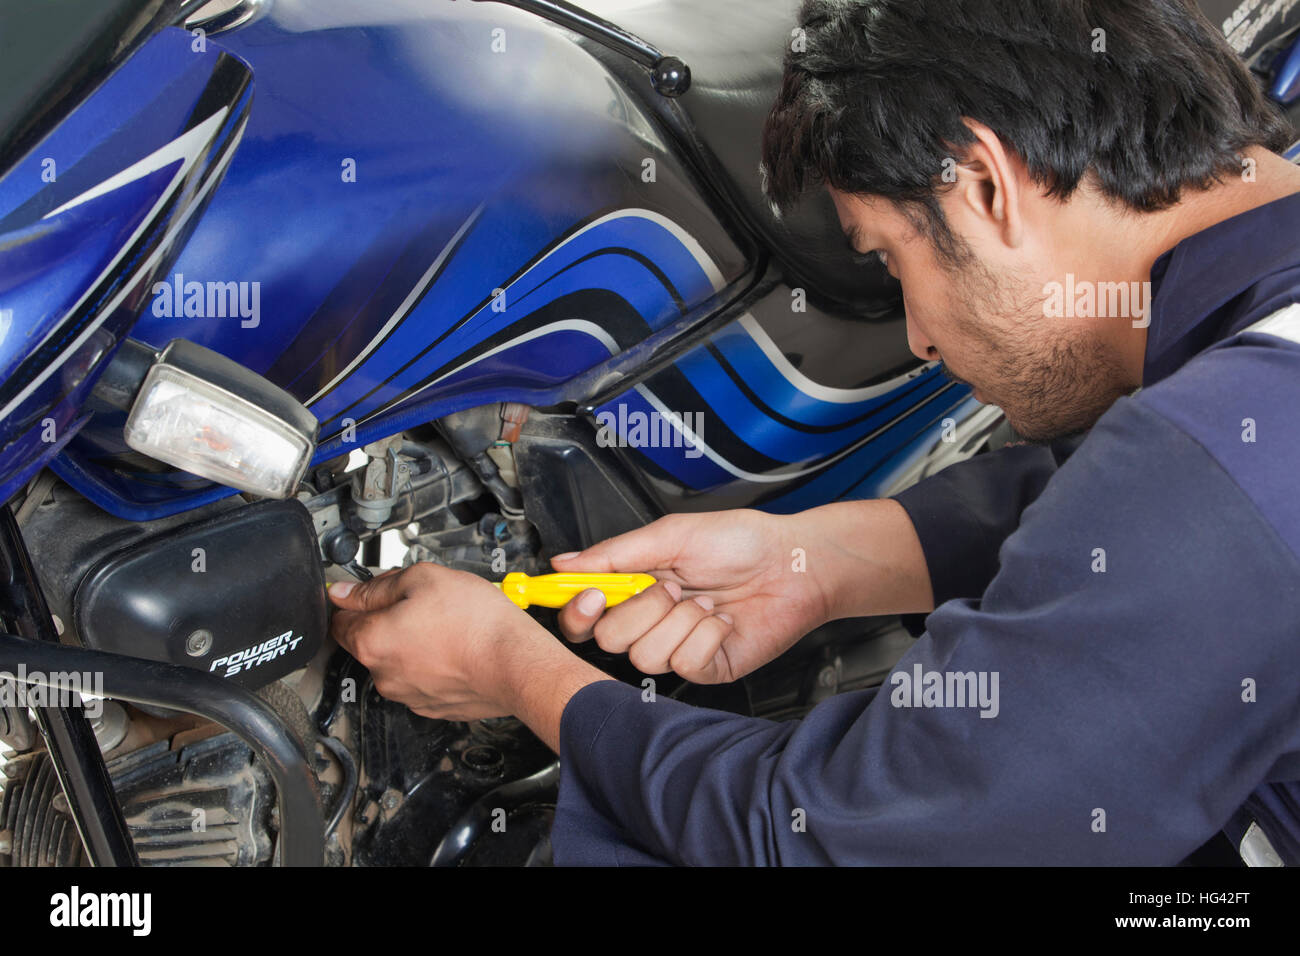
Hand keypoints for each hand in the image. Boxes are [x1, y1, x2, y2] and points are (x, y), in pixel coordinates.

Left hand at [327, 563, 558, 721]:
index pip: (338, 620)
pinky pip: (420, 680)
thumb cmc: (477, 623)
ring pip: (396, 662)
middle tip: (422, 603)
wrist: (516, 664)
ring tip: (445, 626)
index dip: (353, 601)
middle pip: (369, 641)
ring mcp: (408, 695)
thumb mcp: (424, 578)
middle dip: (388, 621)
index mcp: (372, 641)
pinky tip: (454, 648)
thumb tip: (346, 591)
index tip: (370, 592)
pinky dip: (431, 665)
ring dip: (411, 644)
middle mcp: (383, 675)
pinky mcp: (432, 707)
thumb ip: (378, 585)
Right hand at [552, 510, 833, 683]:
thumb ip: (615, 553)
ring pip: (645, 655)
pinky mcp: (705, 667)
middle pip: (606, 640)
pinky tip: (723, 620)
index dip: (576, 611)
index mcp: (634, 587)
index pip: (582, 616)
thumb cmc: (741, 542)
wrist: (794, 563)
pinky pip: (685, 663)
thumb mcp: (670, 535)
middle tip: (671, 585)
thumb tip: (565, 563)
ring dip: (680, 620)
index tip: (589, 595)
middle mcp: (650, 621)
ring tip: (706, 600)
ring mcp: (676, 647)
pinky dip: (707, 635)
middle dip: (639, 609)